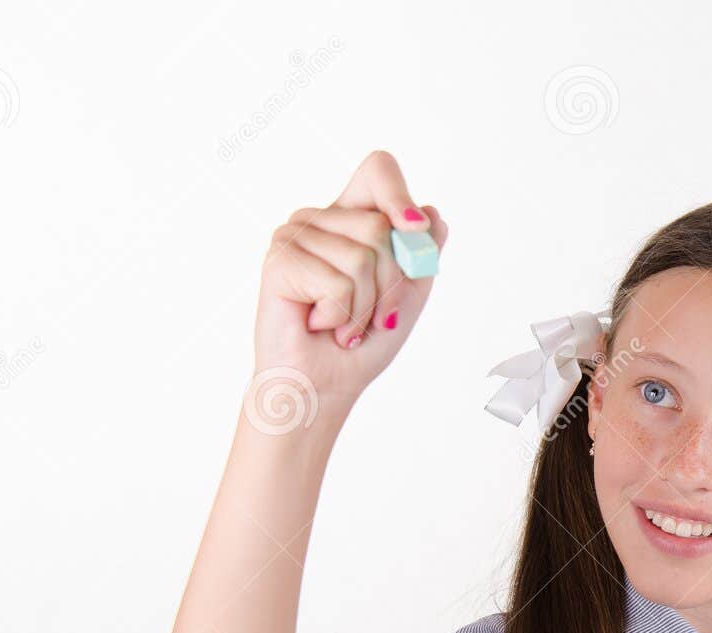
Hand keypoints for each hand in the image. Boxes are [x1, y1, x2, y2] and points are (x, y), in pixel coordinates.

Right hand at [251, 150, 448, 409]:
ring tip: (342, 322)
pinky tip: (320, 324)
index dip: (399, 193)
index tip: (414, 229)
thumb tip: (431, 213)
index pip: (378, 170)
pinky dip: (340, 316)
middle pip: (380, 226)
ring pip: (362, 255)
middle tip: (370, 314)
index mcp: (352, 218)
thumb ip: (421, 254)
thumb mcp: (407, 295)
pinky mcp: (280, 259)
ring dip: (364, 306)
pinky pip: (336, 281)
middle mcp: (321, 219)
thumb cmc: (362, 342)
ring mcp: (296, 235)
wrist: (325, 383)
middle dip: (389, 283)